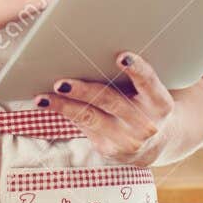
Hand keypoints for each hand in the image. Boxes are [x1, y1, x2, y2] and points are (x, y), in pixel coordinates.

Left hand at [34, 49, 175, 167]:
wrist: (153, 144)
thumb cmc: (144, 103)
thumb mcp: (148, 92)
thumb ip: (130, 77)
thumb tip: (90, 52)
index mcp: (160, 103)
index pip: (148, 81)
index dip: (136, 69)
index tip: (122, 57)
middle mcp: (146, 124)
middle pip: (111, 101)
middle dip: (84, 91)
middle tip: (61, 83)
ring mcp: (127, 140)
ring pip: (90, 118)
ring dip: (64, 106)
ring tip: (43, 98)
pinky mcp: (109, 150)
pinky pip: (83, 127)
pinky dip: (65, 114)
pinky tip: (48, 104)